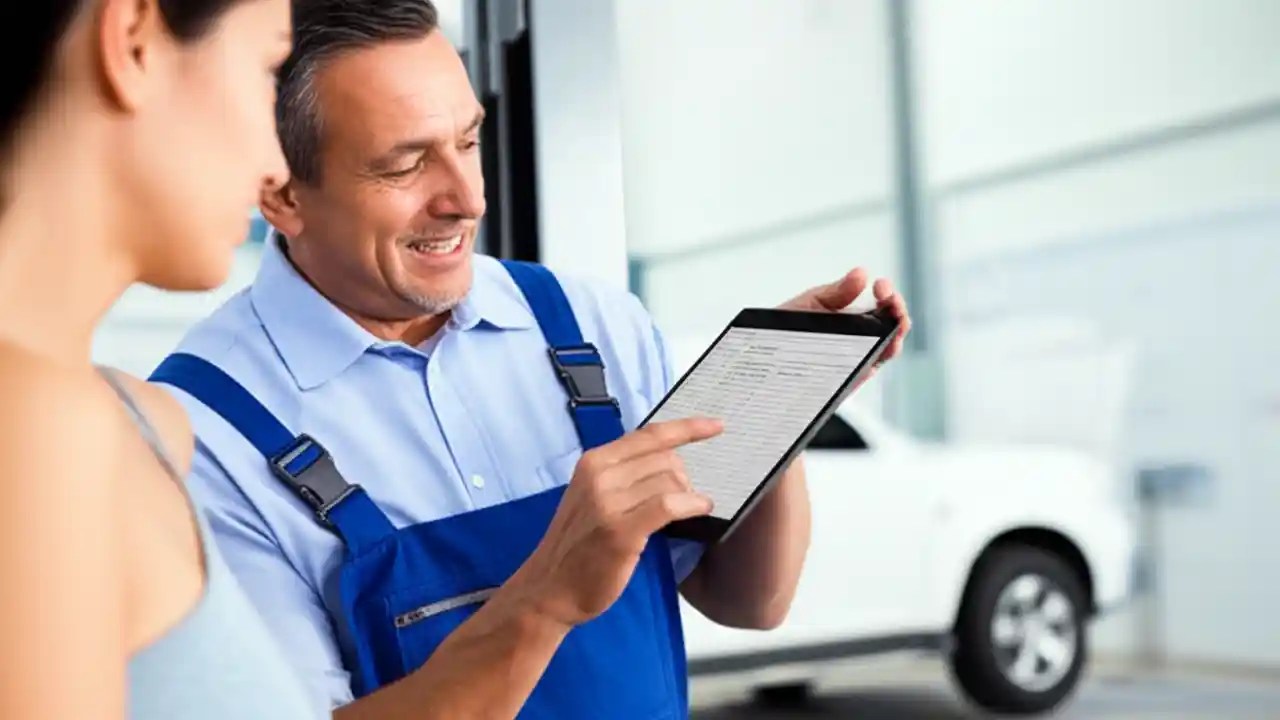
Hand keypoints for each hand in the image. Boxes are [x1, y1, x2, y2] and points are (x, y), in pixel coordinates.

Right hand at [511, 417, 722, 628]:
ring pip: (670, 481)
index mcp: (593, 462)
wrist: (549, 588)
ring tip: (687, 510)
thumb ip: (623, 475)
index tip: (716, 426)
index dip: (687, 428)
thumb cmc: (577, 546)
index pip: (649, 435)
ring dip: (688, 494)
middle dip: (684, 477)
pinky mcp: (621, 531)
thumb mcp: (592, 497)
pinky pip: (669, 505)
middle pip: (665, 458)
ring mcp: (608, 503)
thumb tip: (670, 464)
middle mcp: (599, 476)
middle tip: (683, 499)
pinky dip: (692, 505)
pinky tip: (701, 509)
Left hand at [780, 267, 911, 385]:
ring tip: (894, 324)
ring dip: (896, 335)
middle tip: (890, 302)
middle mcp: (861, 337)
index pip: (882, 303)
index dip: (888, 294)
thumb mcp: (810, 303)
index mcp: (854, 315)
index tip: (880, 288)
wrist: (763, 356)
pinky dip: (878, 358)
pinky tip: (877, 348)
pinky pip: (869, 370)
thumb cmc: (784, 329)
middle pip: (893, 326)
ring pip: (888, 348)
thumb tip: (861, 274)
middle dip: (899, 312)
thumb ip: (836, 292)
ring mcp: (858, 358)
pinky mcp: (850, 379)